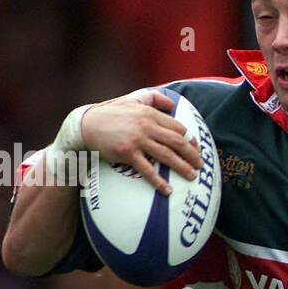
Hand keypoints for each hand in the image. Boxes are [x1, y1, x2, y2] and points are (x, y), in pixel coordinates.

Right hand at [81, 89, 202, 194]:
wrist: (86, 125)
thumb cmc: (111, 113)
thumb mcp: (132, 99)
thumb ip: (153, 98)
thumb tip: (173, 103)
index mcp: (150, 113)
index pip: (177, 127)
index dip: (189, 139)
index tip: (195, 148)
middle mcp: (146, 125)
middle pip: (177, 141)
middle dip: (192, 154)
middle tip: (200, 165)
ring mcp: (137, 140)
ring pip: (167, 155)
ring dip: (182, 167)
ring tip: (192, 176)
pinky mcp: (127, 153)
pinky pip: (147, 170)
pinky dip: (159, 182)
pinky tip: (168, 190)